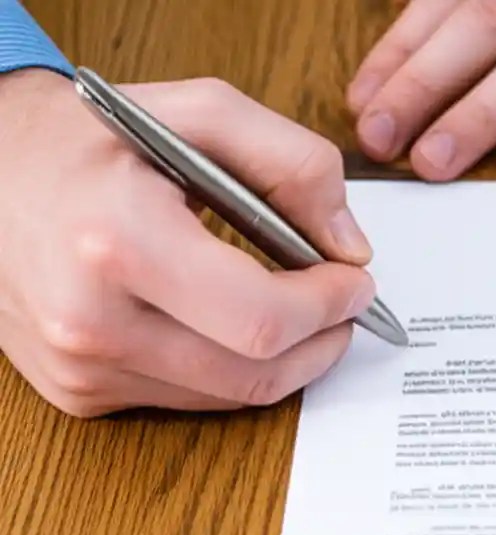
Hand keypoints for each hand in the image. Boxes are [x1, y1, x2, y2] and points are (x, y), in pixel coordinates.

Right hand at [0, 69, 376, 416]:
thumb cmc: (90, 139)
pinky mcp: (77, 392)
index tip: (356, 282)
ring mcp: (80, 366)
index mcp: (118, 242)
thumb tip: (348, 245)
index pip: (262, 319)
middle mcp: (91, 319)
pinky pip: (188, 399)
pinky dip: (230, 368)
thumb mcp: (199, 111)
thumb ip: (293, 164)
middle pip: (255, 373)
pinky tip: (234, 325)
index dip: (330, 307)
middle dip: (323, 341)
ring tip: (302, 313)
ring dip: (286, 360)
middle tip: (344, 305)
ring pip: (229, 396)